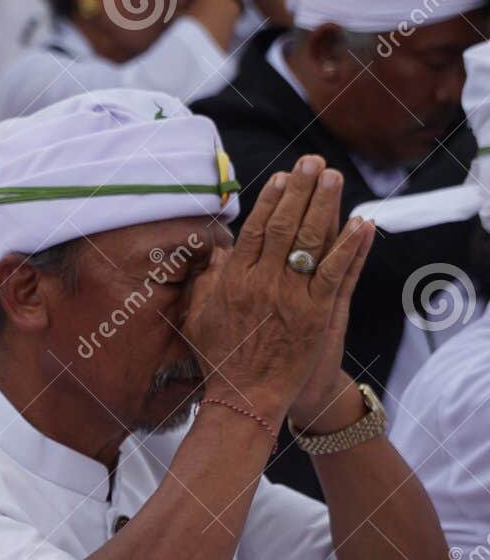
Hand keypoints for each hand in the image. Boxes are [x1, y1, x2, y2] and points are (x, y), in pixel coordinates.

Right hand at [183, 155, 371, 420]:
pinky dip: (350, 246)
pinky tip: (362, 223)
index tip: (282, 177)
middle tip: (312, 162)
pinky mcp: (315, 315)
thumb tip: (213, 251)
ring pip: (309, 241)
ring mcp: (290, 297)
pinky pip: (335, 273)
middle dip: (299, 190)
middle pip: (283, 225)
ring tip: (334, 177)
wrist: (244, 397)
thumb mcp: (197, 317)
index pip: (253, 229)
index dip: (270, 200)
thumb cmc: (219, 359)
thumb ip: (204, 281)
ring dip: (324, 205)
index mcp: (232, 281)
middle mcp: (261, 283)